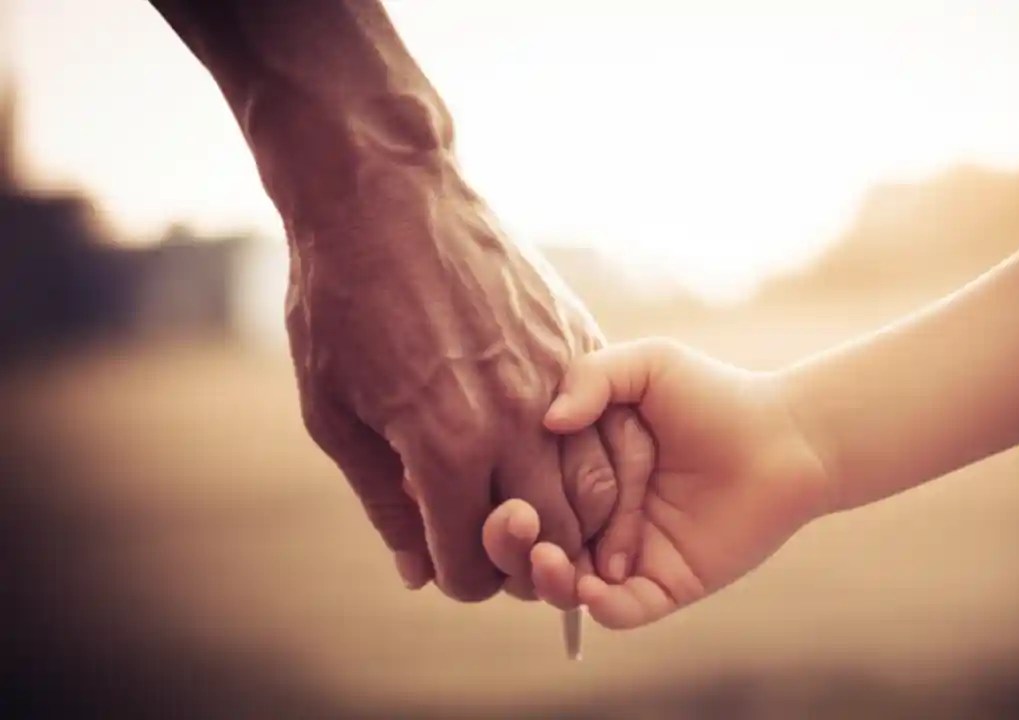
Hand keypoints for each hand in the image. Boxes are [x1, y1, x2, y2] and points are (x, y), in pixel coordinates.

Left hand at [281, 128, 652, 601]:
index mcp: (449, 444)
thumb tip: (417, 571)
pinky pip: (613, 427)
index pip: (474, 564)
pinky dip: (598, 461)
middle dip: (524, 559)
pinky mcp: (579, 341)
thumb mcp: (334, 413)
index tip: (443, 555)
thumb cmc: (341, 300)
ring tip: (541, 511)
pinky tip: (565, 458)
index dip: (457, 576)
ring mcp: (560, 377)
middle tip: (494, 540)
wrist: (385, 192)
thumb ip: (385, 501)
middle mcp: (519, 419)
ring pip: (600, 490)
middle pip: (553, 537)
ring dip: (574, 519)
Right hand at [490, 339, 832, 627]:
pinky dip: (599, 606)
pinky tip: (591, 583)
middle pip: (528, 548)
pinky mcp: (664, 585)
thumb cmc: (715, 395)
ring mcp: (628, 555)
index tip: (497, 479)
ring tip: (548, 557)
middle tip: (516, 520)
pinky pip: (621, 611)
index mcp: (578, 470)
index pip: (521, 492)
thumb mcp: (648, 365)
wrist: (784, 436)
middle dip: (507, 545)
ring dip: (547, 580)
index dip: (500, 494)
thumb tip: (547, 420)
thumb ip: (592, 376)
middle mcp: (595, 518)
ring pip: (566, 587)